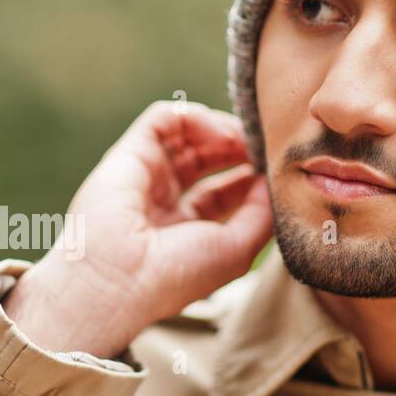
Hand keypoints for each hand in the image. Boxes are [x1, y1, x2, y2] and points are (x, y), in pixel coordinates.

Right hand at [2, 100, 273, 358]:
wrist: (119, 278)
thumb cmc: (177, 274)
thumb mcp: (237, 250)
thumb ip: (261, 213)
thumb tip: (271, 180)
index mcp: (184, 228)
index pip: (222, 191)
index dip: (251, 175)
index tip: (275, 170)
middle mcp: (163, 199)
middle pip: (206, 157)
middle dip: (239, 146)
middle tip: (265, 145)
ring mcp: (145, 175)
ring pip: (186, 133)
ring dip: (222, 129)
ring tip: (246, 138)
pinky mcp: (129, 153)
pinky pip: (163, 118)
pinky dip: (195, 117)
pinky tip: (220, 134)